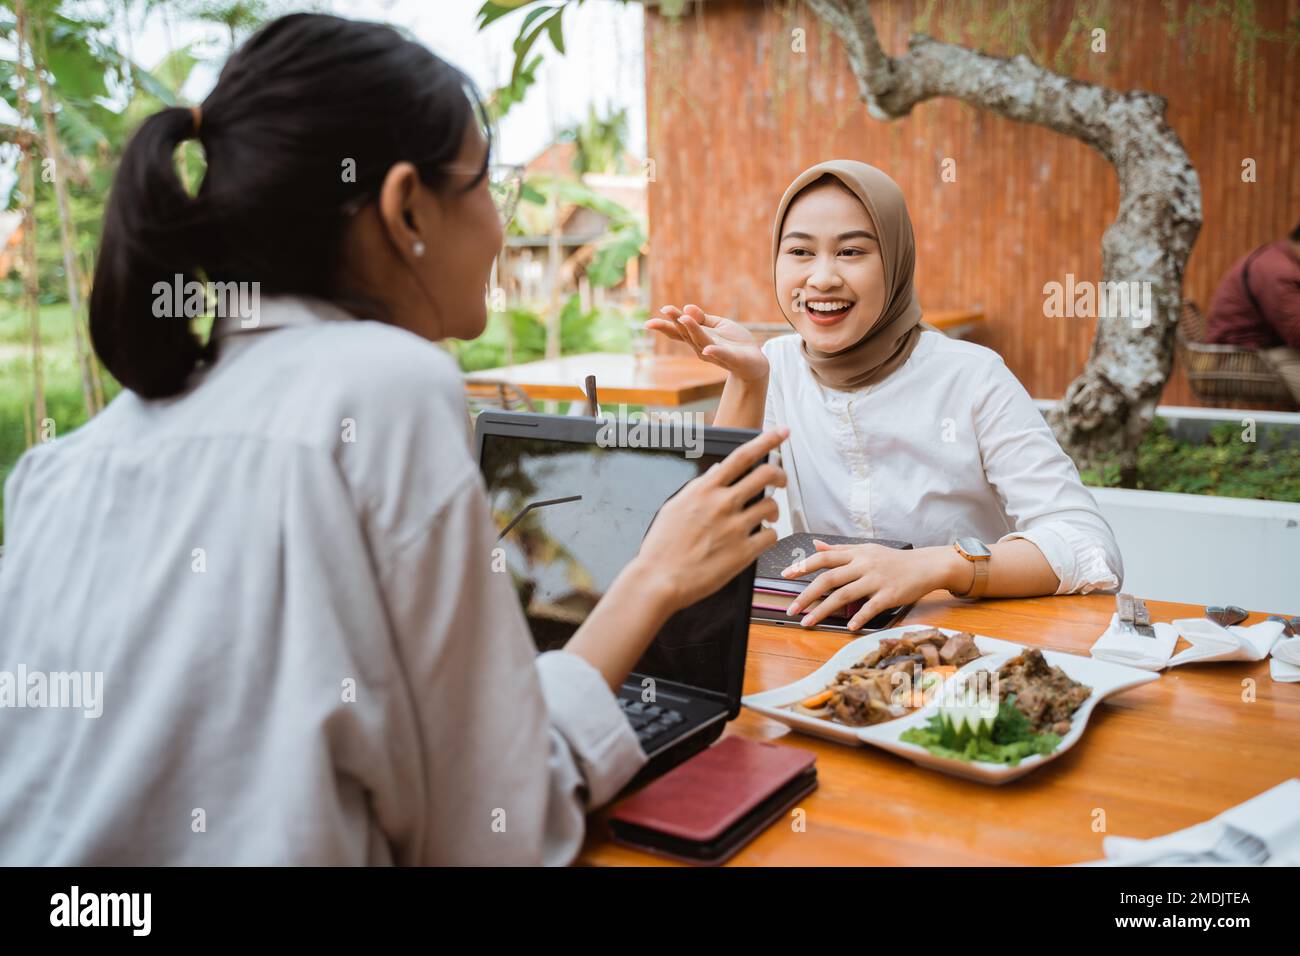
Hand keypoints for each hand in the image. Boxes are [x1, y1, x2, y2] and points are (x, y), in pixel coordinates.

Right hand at [632, 427, 787, 610]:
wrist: (659, 579)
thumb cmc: (662, 546)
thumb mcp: (675, 507)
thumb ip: (699, 488)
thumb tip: (717, 472)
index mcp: (705, 490)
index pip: (742, 455)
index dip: (767, 440)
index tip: (783, 432)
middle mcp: (722, 504)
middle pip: (766, 474)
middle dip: (781, 474)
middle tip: (782, 480)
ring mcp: (735, 527)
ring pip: (772, 506)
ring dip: (773, 509)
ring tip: (766, 517)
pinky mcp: (743, 552)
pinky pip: (771, 536)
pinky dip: (769, 535)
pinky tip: (759, 538)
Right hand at [645, 304, 769, 383]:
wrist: (755, 362)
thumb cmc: (735, 343)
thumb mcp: (718, 325)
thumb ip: (702, 318)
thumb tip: (686, 307)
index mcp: (699, 338)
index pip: (679, 331)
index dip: (665, 326)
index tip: (649, 322)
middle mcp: (702, 347)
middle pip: (686, 334)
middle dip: (675, 322)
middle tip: (665, 310)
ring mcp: (716, 354)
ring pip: (702, 341)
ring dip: (692, 330)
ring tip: (683, 318)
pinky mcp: (732, 358)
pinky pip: (722, 354)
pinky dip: (715, 352)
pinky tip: (707, 349)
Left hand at [782, 541, 960, 629]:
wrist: (925, 565)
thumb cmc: (892, 560)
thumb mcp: (865, 549)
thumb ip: (839, 549)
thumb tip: (815, 544)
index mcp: (855, 553)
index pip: (824, 558)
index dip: (803, 565)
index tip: (786, 575)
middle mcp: (863, 565)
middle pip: (828, 579)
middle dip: (806, 595)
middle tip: (791, 610)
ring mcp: (876, 580)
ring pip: (844, 595)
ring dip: (823, 610)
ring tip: (808, 622)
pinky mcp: (890, 594)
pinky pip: (870, 607)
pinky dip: (858, 617)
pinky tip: (848, 626)